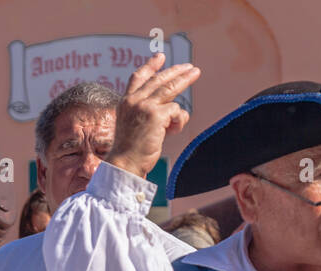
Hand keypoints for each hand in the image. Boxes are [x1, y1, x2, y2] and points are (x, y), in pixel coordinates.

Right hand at [106, 53, 199, 178]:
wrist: (125, 163)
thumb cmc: (131, 151)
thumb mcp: (134, 125)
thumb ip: (149, 113)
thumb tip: (174, 108)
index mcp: (126, 102)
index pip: (138, 78)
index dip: (150, 66)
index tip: (160, 56)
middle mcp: (133, 101)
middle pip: (158, 80)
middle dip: (175, 70)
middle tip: (189, 66)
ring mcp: (144, 106)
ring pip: (170, 88)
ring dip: (185, 79)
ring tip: (196, 73)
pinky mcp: (156, 115)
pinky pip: (176, 111)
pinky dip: (179, 121)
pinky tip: (173, 131)